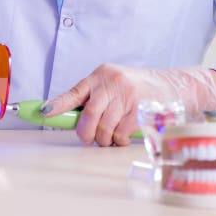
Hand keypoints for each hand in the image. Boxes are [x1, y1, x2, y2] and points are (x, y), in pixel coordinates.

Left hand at [40, 65, 215, 146]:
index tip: (43, 112)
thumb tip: (70, 117)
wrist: (172, 85)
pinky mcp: (141, 110)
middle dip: (86, 134)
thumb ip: (94, 96)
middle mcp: (112, 83)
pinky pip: (120, 134)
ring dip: (104, 139)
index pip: (74, 92)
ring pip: (103, 128)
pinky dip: (118, 140)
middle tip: (89, 138)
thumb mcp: (113, 84)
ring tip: (110, 135)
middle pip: (88, 116)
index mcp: (100, 75)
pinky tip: (123, 134)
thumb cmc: (136, 88)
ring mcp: (127, 96)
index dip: (58, 105)